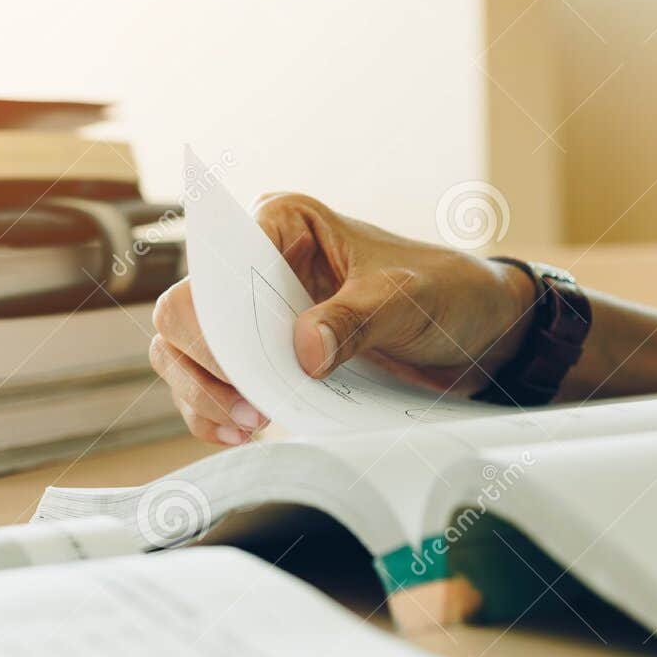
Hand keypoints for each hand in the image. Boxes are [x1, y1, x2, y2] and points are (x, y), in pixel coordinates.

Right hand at [149, 193, 536, 443]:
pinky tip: (243, 433)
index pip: (216, 269)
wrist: (474, 331)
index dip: (219, 323)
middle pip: (184, 313)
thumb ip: (356, 319)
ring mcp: (251, 311)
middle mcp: (254, 262)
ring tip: (250, 424)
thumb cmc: (444, 294)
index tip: (248, 369)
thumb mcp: (407, 302)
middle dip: (207, 367)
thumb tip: (303, 352)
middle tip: (253, 408)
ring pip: (181, 351)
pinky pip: (205, 383)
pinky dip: (212, 413)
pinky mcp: (259, 353)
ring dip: (203, 395)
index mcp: (281, 223)